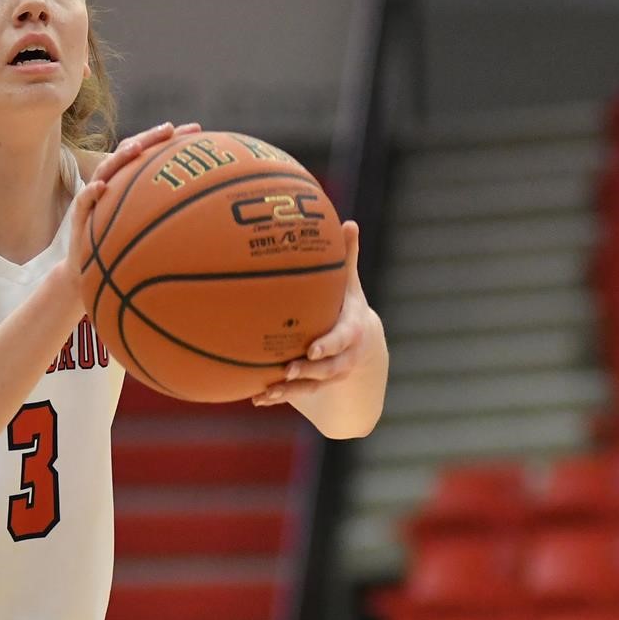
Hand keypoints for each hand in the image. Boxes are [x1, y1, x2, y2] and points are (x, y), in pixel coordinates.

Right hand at [60, 120, 202, 292]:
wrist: (90, 273)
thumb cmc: (123, 250)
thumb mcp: (150, 230)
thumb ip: (171, 215)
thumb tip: (216, 214)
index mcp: (130, 182)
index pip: (151, 152)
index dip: (172, 139)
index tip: (196, 129)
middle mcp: (112, 183)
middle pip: (129, 152)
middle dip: (149, 138)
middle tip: (169, 128)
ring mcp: (93, 197)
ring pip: (105, 170)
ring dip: (120, 158)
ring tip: (136, 149)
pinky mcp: (80, 215)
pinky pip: (84, 201)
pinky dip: (91, 192)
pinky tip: (102, 188)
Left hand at [254, 221, 379, 406]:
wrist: (362, 347)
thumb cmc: (347, 307)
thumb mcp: (350, 285)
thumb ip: (347, 257)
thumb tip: (348, 221)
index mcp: (352, 331)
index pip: (344, 340)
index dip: (330, 345)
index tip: (312, 349)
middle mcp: (345, 357)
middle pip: (330, 369)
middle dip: (309, 371)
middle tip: (287, 369)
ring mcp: (331, 375)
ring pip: (313, 386)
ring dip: (290, 391)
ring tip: (267, 391)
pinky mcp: (317, 386)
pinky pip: (299, 395)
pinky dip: (279, 397)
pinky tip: (256, 397)